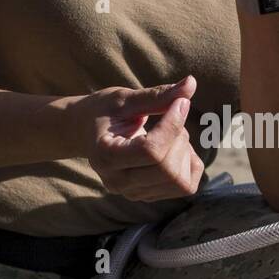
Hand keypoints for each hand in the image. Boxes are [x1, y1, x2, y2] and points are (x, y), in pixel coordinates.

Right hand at [78, 76, 204, 201]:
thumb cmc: (104, 112)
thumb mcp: (125, 99)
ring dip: (185, 151)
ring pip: (179, 181)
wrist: (87, 132)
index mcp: (105, 156)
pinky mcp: (148, 195)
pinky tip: (175, 147)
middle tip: (171, 116)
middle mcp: (118, 182)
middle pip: (167, 169)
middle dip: (179, 137)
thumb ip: (156, 95)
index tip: (180, 102)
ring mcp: (133, 193)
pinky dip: (190, 164)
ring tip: (170, 132)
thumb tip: (192, 83)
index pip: (151, 151)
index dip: (173, 125)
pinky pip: (185, 186)